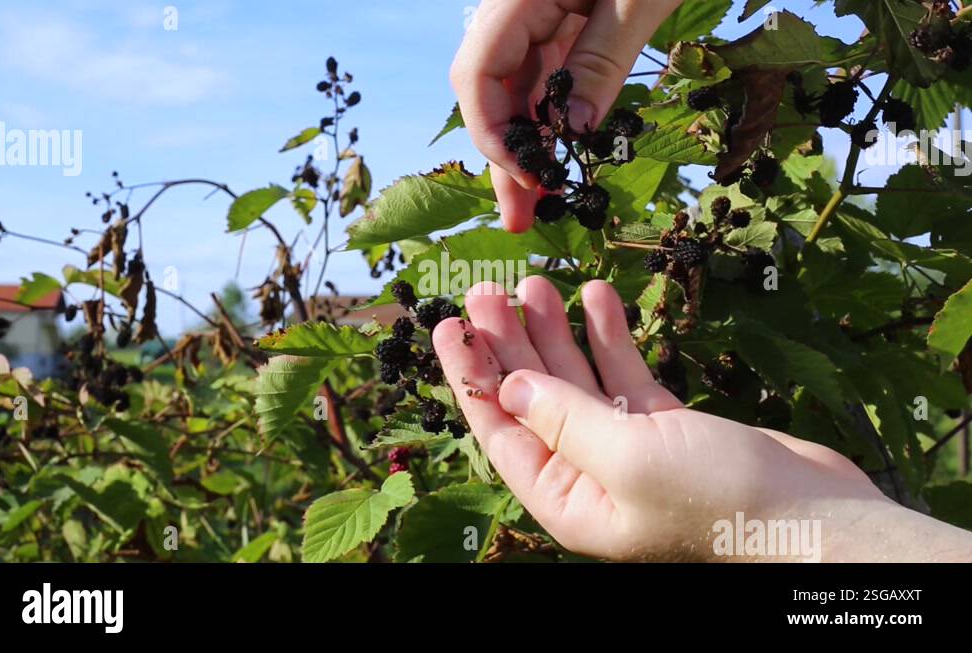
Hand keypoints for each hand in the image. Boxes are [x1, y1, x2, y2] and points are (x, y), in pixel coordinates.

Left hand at [432, 277, 971, 561]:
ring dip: (557, 333)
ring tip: (535, 283)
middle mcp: (588, 475)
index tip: (450, 323)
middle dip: (511, 344)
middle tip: (489, 290)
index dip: (472, 375)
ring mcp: (627, 448)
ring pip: (577, 381)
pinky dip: (609, 338)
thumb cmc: (721, 501)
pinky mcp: (665, 426)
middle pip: (534, 398)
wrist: (816, 517)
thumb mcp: (629, 458)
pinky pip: (623, 376)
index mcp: (566, 499)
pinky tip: (596, 298)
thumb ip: (564, 419)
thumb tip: (508, 385)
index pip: (500, 429)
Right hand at [450, 0, 683, 232]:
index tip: (530, 177)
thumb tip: (573, 134)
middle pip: (490, 92)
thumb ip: (600, 61)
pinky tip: (558, 157)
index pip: (477, 74)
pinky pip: (545, 78)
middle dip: (505, 158)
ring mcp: (536, 15)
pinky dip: (551, 120)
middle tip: (521, 220)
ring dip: (527, 148)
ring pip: (516, 91)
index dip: (493, 134)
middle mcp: (515, 8)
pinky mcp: (562, 22)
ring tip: (537, 205)